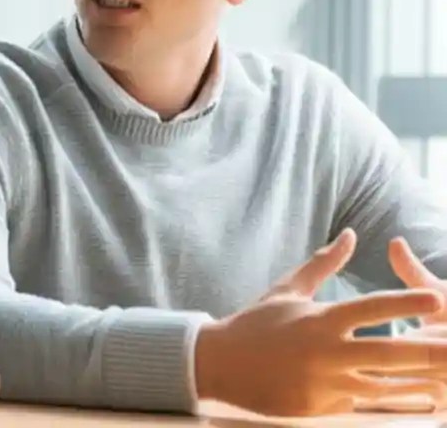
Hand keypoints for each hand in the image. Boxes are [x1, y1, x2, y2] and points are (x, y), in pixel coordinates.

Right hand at [195, 228, 446, 416]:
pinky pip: (357, 402)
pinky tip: (410, 396)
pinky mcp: (317, 407)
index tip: (435, 298)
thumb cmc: (255, 323)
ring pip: (381, 385)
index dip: (405, 302)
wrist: (218, 363)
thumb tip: (352, 235)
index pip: (371, 308)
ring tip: (444, 381)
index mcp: (319, 319)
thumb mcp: (288, 290)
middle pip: (388, 353)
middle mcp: (324, 352)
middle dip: (428, 351)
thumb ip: (323, 264)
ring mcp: (322, 382)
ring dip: (415, 382)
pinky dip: (382, 398)